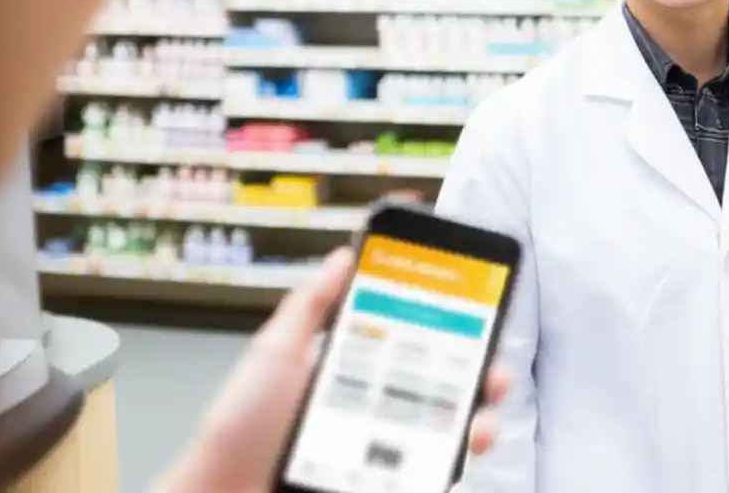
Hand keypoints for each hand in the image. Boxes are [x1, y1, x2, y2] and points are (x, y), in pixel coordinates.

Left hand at [156, 247, 512, 491]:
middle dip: (475, 366)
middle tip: (490, 358)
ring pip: (448, 426)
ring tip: (486, 405)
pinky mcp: (394, 480)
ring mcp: (383, 449)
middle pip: (438, 382)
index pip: (404, 339)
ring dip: (479, 412)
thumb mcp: (274, 354)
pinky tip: (467, 443)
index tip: (468, 303)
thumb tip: (342, 257)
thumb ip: (309, 306)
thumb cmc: (238, 434)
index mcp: (348, 372)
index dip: (441, 321)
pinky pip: (437, 468)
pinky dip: (461, 455)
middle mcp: (371, 409)